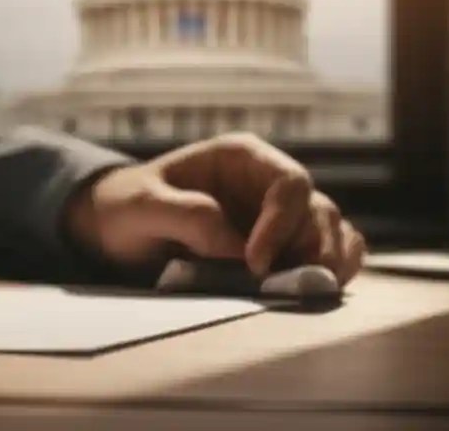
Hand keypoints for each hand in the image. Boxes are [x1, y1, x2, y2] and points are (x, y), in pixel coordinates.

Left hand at [65, 133, 365, 285]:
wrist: (115, 227)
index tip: (255, 263)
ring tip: (311, 290)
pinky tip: (315, 288)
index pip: (289, 182)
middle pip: (319, 209)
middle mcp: (267, 182)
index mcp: (241, 157)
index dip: (282, 223)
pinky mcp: (281, 245)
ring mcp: (278, 214)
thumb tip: (237, 247)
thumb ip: (187, 217)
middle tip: (291, 286)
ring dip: (331, 261)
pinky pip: (329, 250)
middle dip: (314, 248)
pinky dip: (333, 269)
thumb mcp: (142, 205)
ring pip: (332, 230)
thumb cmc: (126, 206)